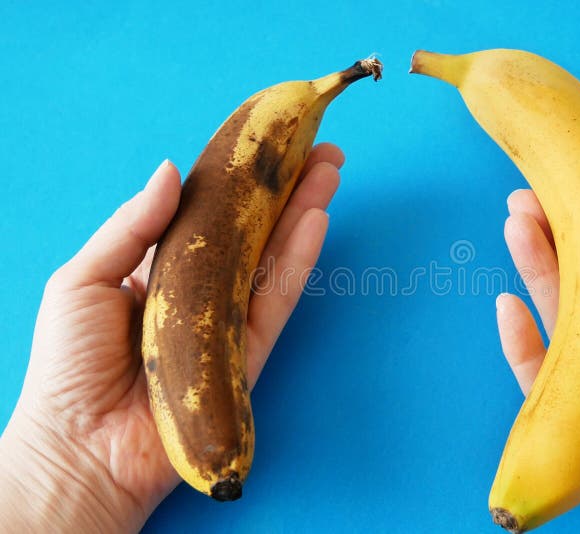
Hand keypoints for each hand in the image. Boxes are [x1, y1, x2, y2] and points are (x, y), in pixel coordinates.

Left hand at [0, 144, 343, 531]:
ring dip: (303, 212)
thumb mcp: (82, 279)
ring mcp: (228, 321)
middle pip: (252, 230)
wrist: (79, 448)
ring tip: (329, 172)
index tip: (267, 142)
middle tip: (320, 148)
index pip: (208, 214)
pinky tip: (315, 220)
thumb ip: (130, 226)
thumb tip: (171, 169)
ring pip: (273, 258)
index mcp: (160, 269)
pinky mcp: (249, 354)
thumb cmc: (68, 365)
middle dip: (286, 188)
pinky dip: (298, 261)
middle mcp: (201, 290)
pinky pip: (277, 300)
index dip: (239, 178)